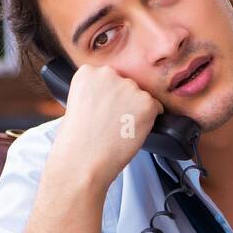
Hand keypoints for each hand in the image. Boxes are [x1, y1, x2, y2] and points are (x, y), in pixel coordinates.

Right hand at [50, 64, 164, 190]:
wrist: (83, 161)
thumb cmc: (78, 141)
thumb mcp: (77, 104)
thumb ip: (95, 92)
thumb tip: (113, 96)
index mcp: (88, 72)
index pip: (108, 77)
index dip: (108, 97)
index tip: (103, 110)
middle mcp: (109, 74)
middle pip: (126, 84)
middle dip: (123, 101)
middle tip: (112, 122)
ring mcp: (129, 87)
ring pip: (141, 97)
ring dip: (136, 111)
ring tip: (119, 129)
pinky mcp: (146, 102)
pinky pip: (156, 108)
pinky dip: (149, 120)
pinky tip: (132, 131)